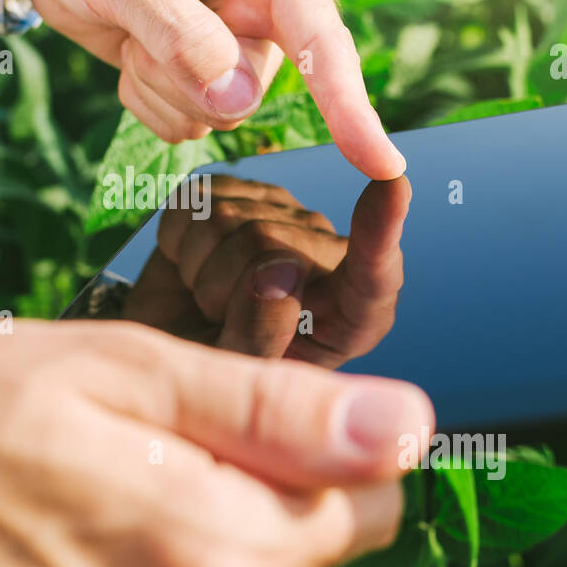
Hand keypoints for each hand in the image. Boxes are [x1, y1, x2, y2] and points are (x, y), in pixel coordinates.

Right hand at [0, 319, 431, 566]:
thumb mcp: (122, 373)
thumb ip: (277, 414)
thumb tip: (412, 428)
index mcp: (214, 557)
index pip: (364, 508)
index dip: (328, 432)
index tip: (247, 383)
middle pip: (296, 535)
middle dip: (254, 459)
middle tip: (144, 401)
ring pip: (229, 556)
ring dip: (190, 488)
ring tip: (90, 441)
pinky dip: (142, 525)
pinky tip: (64, 487)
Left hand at [14, 0, 405, 180]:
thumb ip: (180, 35)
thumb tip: (234, 99)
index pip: (322, 44)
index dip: (351, 108)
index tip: (381, 163)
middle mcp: (267, 11)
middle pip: (250, 94)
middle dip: (183, 78)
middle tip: (139, 27)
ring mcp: (238, 49)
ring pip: (216, 117)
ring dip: (157, 86)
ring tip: (133, 31)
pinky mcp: (205, 78)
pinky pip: (184, 126)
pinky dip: (145, 98)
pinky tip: (130, 51)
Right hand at [122, 175, 409, 366]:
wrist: (172, 356)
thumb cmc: (216, 383)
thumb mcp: (236, 378)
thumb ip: (261, 339)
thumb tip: (278, 269)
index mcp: (352, 315)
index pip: (374, 273)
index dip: (381, 229)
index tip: (394, 182)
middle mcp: (327, 256)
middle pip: (267, 243)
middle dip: (221, 288)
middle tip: (216, 323)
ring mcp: (284, 216)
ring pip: (226, 219)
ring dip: (197, 269)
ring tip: (207, 300)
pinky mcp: (237, 191)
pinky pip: (195, 201)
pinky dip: (176, 239)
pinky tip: (191, 266)